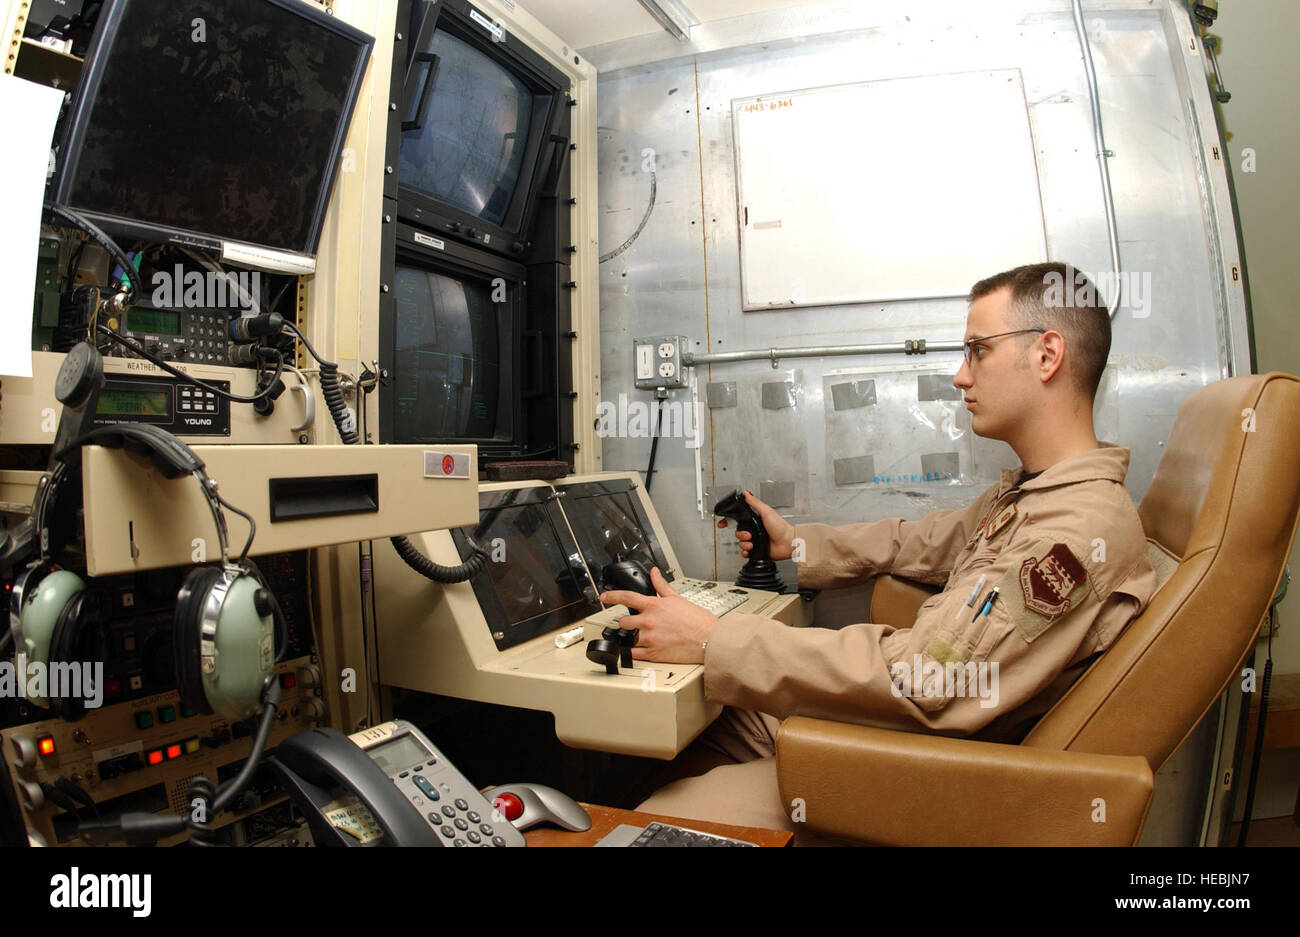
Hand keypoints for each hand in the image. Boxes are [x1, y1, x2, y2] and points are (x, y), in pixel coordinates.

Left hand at [599, 567, 716, 663]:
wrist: (709, 640)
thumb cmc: (697, 621)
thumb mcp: (678, 598)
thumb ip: (662, 586)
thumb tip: (654, 573)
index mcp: (654, 606)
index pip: (626, 598)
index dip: (611, 596)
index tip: (604, 597)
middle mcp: (649, 621)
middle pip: (623, 620)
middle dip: (625, 621)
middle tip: (629, 623)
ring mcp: (649, 638)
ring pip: (626, 637)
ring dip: (628, 636)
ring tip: (634, 636)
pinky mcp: (653, 654)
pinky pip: (633, 654)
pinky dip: (631, 652)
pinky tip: (634, 650)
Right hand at [716, 490, 795, 559]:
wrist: (787, 543)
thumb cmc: (781, 527)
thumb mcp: (766, 511)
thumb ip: (754, 503)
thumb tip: (745, 493)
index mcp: (755, 520)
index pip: (738, 519)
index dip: (728, 521)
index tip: (722, 522)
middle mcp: (754, 530)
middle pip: (737, 532)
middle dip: (741, 534)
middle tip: (749, 535)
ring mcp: (755, 540)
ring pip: (740, 542)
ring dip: (744, 543)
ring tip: (752, 542)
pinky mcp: (757, 550)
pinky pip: (745, 552)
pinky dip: (745, 551)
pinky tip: (750, 549)